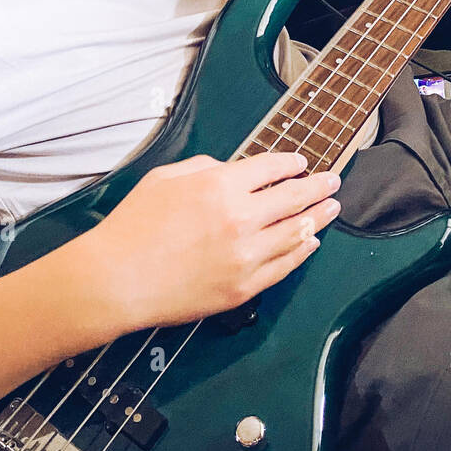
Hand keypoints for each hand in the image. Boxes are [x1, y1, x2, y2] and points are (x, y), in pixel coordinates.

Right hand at [74, 152, 340, 335]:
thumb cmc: (134, 226)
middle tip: (332, 181)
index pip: (271, 168)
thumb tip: (232, 169)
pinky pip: (284, 266)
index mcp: (220, 185)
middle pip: (294, 197)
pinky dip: (302, 252)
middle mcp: (241, 218)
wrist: (117, 279)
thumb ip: (205, 166)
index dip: (291, 163)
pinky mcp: (244, 287)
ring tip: (330, 209)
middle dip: (318, 186)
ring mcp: (246, 256)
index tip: (301, 162)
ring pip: (297, 232)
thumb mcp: (165, 177)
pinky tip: (310, 242)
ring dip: (317, 217)